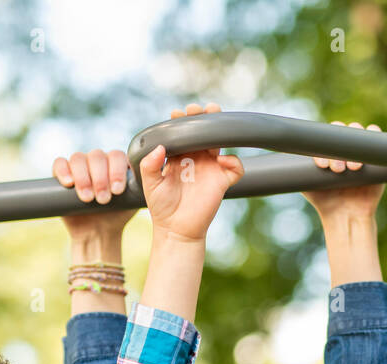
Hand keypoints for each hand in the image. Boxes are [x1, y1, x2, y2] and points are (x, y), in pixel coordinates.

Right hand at [52, 149, 136, 240]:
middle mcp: (98, 161)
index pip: (116, 156)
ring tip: (87, 198)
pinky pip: (59, 163)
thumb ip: (141, 185)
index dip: (116, 171)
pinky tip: (69, 183)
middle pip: (97, 156)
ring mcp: (79, 166)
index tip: (118, 191)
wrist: (98, 233)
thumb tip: (154, 168)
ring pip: (78, 158)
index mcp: (116, 163)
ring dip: (83, 178)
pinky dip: (63, 171)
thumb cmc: (117, 216)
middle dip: (100, 178)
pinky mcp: (62, 174)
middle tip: (103, 199)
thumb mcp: (132, 201)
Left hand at [139, 102, 243, 242]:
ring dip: (220, 130)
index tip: (177, 115)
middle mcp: (197, 158)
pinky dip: (234, 162)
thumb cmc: (162, 207)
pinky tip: (222, 161)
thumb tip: (160, 146)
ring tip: (213, 126)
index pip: (184, 130)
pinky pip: (236, 168)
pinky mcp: (222, 182)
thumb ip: (149, 165)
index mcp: (180, 155)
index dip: (183, 119)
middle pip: (206, 130)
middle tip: (199, 110)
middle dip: (205, 116)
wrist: (175, 229)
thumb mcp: (150, 184)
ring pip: (222, 142)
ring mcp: (211, 168)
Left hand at [300, 122, 384, 220]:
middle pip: (342, 131)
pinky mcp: (377, 156)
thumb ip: (299, 170)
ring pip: (358, 133)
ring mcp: (361, 150)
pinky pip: (377, 137)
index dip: (322, 145)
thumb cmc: (324, 200)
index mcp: (328, 150)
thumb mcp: (307, 184)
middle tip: (336, 169)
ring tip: (352, 168)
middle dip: (339, 148)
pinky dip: (374, 134)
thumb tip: (283, 157)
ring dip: (355, 145)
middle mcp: (344, 147)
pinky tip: (369, 141)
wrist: (345, 216)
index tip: (321, 165)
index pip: (325, 135)